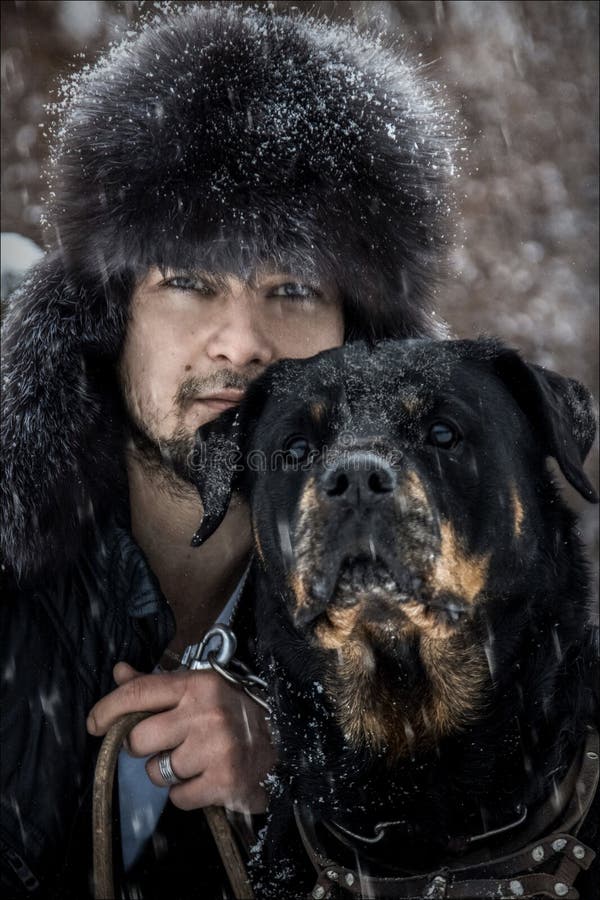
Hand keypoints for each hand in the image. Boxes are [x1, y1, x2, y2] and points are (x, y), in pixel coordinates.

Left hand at [87, 662, 275, 812]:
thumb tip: (119, 672)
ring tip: (194, 760)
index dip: (108, 709)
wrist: (287, 738)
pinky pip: (177, 797)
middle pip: (139, 739)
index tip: (94, 724)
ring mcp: (215, 749)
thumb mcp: (199, 689)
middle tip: (164, 744)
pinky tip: (205, 778)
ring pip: (155, 772)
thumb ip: (156, 684)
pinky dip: (186, 793)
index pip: (139, 692)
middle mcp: (205, 713)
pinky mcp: (223, 782)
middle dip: (143, 747)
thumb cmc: (234, 711)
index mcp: (197, 685)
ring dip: (167, 771)